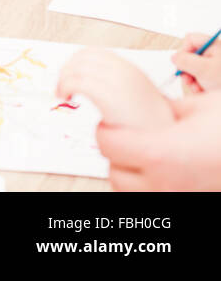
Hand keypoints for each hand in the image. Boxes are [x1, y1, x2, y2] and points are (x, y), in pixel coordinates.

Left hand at [56, 47, 173, 128]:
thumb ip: (119, 86)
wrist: (165, 142)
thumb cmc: (152, 126)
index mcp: (130, 70)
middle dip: (66, 69)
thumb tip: (91, 82)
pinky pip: (77, 82)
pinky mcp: (110, 96)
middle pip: (81, 58)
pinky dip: (65, 87)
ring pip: (76, 69)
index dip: (75, 62)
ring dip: (62, 80)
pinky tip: (67, 98)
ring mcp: (118, 83)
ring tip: (63, 95)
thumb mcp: (137, 98)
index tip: (69, 75)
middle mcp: (124, 72)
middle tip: (62, 86)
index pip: (93, 53)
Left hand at [96, 90, 220, 189]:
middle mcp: (164, 182)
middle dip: (114, 154)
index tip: (109, 122)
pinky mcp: (186, 201)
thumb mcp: (200, 107)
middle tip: (123, 138)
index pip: (107, 145)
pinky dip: (145, 185)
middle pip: (114, 173)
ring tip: (140, 157)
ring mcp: (176, 197)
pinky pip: (151, 196)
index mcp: (160, 153)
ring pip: (129, 191)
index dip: (104, 130)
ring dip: (128, 174)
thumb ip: (166, 106)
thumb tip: (150, 103)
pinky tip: (158, 170)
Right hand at [173, 32, 220, 93]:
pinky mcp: (217, 78)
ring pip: (195, 69)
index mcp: (215, 46)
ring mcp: (217, 67)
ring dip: (192, 80)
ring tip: (196, 88)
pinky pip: (202, 78)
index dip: (183, 50)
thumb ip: (185, 61)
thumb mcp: (204, 69)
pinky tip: (202, 91)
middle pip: (191, 56)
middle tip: (187, 79)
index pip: (191, 39)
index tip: (181, 63)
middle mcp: (216, 54)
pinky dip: (200, 86)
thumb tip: (174, 57)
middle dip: (186, 69)